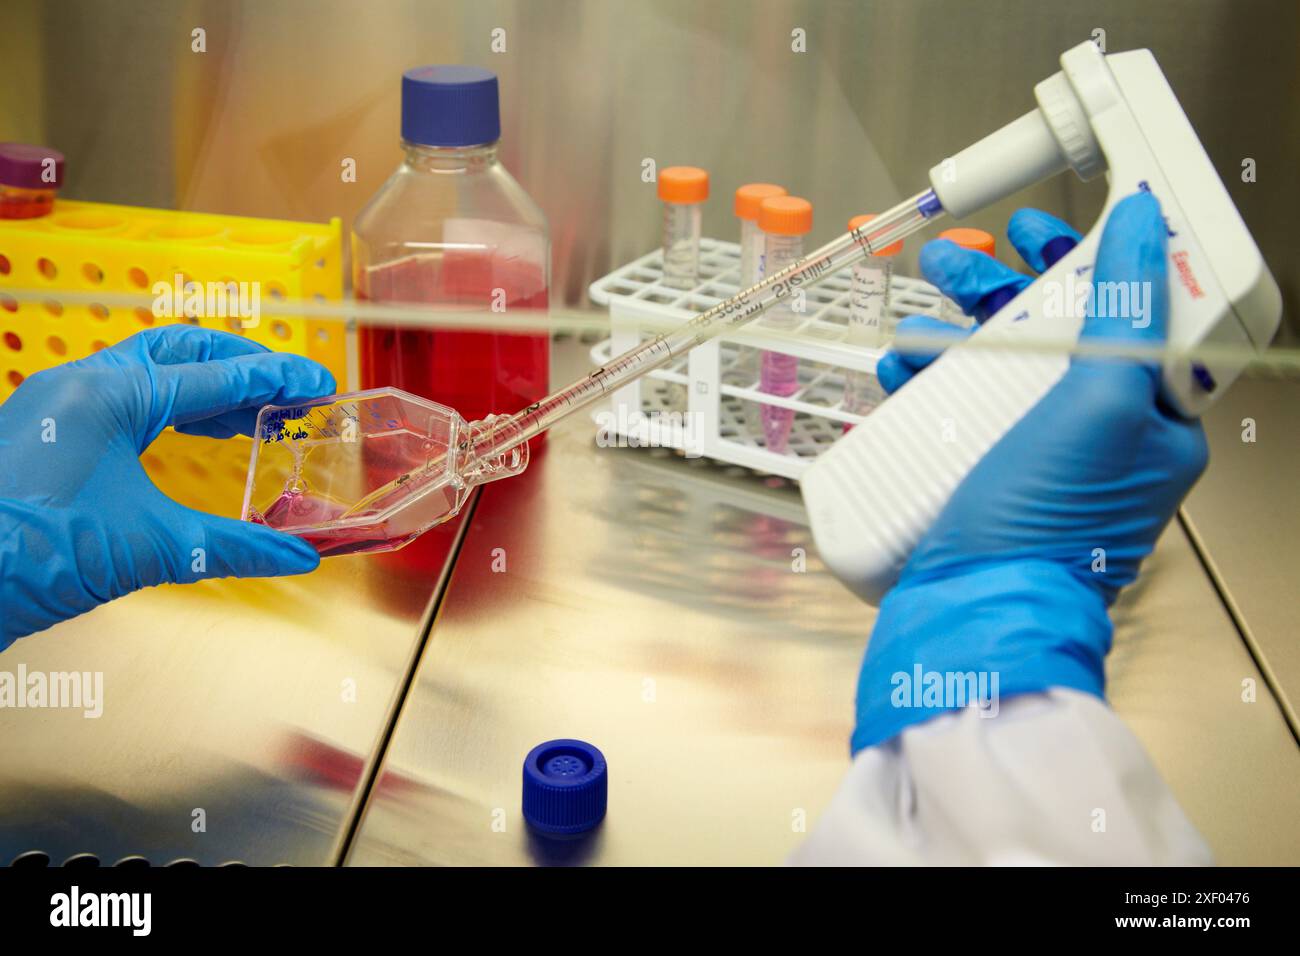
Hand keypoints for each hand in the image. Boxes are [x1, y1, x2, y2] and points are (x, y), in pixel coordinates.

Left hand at [0, 326, 335, 647]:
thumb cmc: (35, 555)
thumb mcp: (151, 546)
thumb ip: (234, 546)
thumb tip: (296, 556)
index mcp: (108, 394)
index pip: (213, 376)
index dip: (274, 380)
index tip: (316, 381)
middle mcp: (79, 385)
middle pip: (180, 352)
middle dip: (241, 365)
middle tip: (289, 386)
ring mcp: (55, 405)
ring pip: (148, 374)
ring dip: (206, 388)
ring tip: (254, 414)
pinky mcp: (44, 432)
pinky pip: (120, 400)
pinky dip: (168, 409)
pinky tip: (193, 434)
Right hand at [853, 192, 1208, 750]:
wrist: (973, 612)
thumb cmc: (1049, 524)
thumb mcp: (1101, 403)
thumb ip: (1126, 309)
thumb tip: (1140, 224)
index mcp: (1153, 423)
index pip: (1133, 316)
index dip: (1088, 264)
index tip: (1041, 235)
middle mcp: (1098, 439)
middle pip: (1054, 334)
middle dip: (1002, 290)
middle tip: (961, 261)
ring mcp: (1035, 460)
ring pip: (998, 368)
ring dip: (954, 330)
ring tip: (916, 314)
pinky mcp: (980, 479)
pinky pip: (954, 413)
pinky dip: (925, 383)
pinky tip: (900, 369)